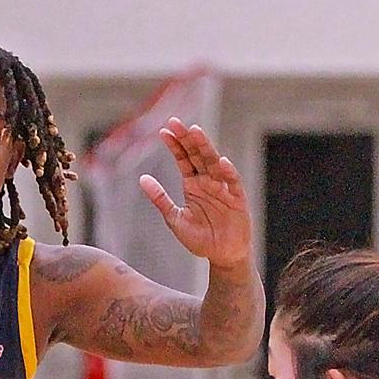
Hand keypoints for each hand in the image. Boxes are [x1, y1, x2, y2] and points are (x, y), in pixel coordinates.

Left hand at [138, 119, 250, 270]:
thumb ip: (160, 198)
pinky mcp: (237, 199)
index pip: (183, 160)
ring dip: (205, 147)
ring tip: (195, 132)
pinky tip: (220, 161)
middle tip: (176, 122)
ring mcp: (223, 188)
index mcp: (193, 185)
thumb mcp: (174, 219)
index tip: (163, 130)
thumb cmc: (200, 238)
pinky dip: (227, 172)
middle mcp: (208, 182)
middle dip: (187, 139)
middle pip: (197, 155)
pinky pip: (232, 182)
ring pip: (213, 163)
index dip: (174, 145)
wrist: (222, 256)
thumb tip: (142, 179)